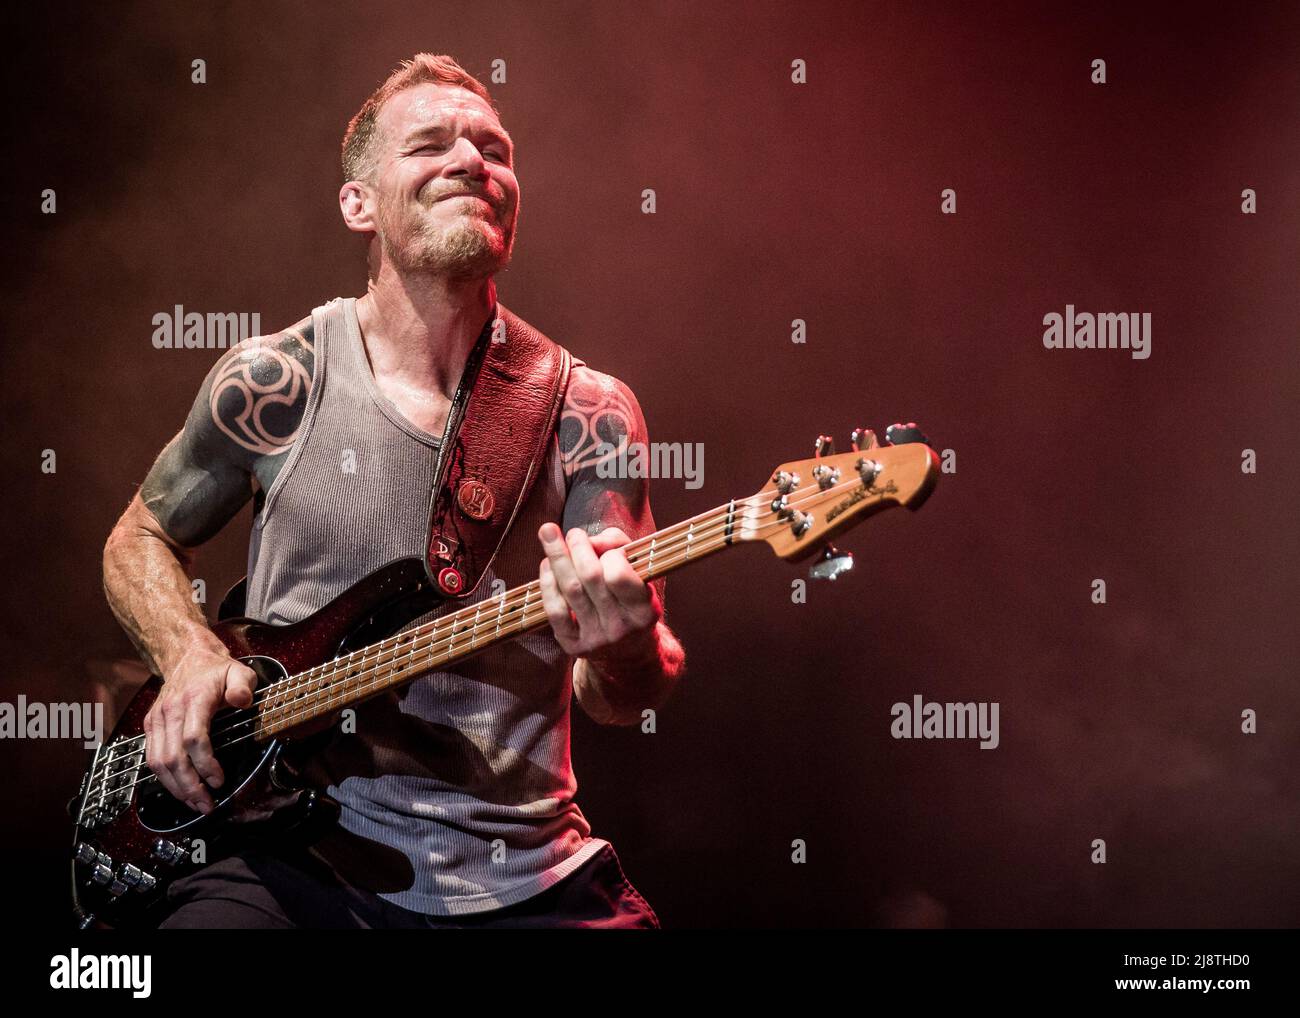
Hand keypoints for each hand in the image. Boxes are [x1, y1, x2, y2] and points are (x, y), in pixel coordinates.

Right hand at [143, 644, 257, 813]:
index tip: (219, 780)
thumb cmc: (216, 670)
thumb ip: (243, 686)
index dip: (205, 763)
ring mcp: (157, 720)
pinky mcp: (150, 726)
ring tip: (195, 804)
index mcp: (193, 699)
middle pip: (173, 757)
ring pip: (158, 762)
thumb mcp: (239, 672)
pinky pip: (151, 758)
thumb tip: (241, 701)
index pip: (193, 738)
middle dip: (189, 786)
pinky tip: (180, 790)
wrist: (186, 657)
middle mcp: (170, 711)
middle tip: (207, 804)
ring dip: (176, 787)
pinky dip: (164, 779)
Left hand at [537, 523, 661, 663]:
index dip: (609, 555)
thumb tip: (588, 539)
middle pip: (590, 578)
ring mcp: (596, 639)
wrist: (627, 652)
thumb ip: (617, 546)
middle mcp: (621, 627)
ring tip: (547, 533)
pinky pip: (555, 611)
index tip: (606, 548)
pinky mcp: (574, 646)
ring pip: (570, 590)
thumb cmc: (629, 599)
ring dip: (557, 557)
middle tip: (572, 532)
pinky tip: (546, 565)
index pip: (619, 575)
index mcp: (644, 610)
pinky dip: (547, 584)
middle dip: (577, 548)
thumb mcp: (637, 573)